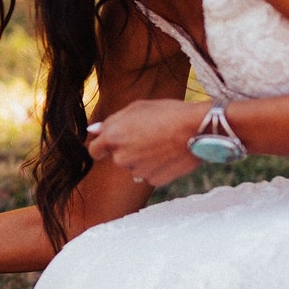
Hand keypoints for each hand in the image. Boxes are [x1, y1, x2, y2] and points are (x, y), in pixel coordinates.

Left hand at [85, 99, 204, 188]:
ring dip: (142, 158)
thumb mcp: (137, 108)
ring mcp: (137, 171)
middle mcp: (121, 157)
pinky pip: (150, 174)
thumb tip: (92, 131)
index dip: (101, 147)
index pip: (95, 150)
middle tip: (148, 135)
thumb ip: (111, 121)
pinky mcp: (153, 180)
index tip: (108, 146)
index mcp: (113, 137)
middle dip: (127, 149)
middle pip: (117, 158)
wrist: (196, 128)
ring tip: (162, 143)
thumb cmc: (167, 112)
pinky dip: (156, 167)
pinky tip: (169, 154)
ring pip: (134, 166)